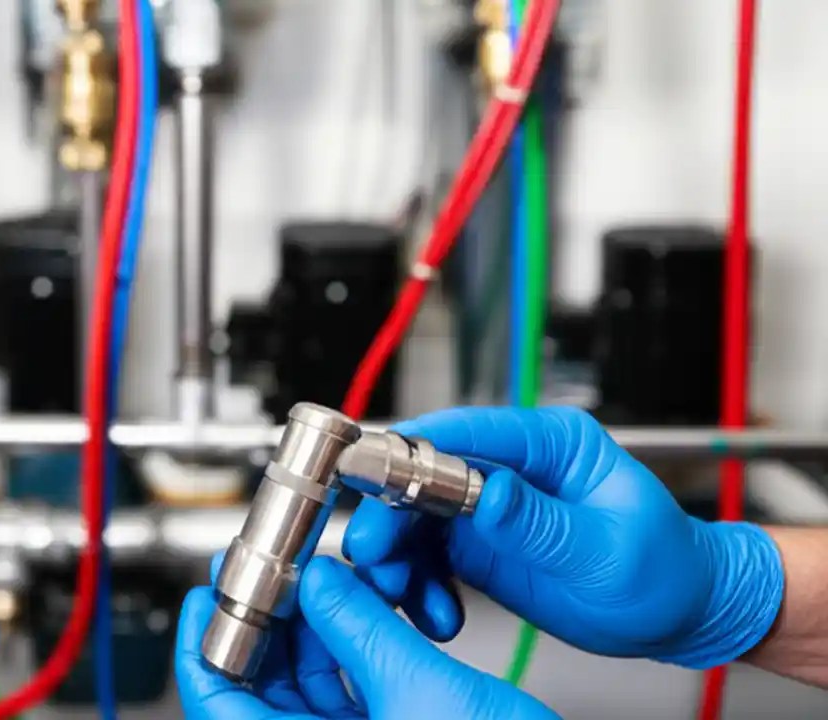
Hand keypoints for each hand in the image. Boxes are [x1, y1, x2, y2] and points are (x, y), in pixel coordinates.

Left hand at [176, 554, 558, 718]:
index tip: (207, 591)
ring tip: (320, 580)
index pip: (218, 702)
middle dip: (268, 623)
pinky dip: (350, 653)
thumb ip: (361, 628)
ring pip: (305, 691)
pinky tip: (359, 611)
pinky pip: (348, 697)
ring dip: (312, 633)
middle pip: (261, 689)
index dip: (204, 642)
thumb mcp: (421, 688)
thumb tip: (320, 581)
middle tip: (272, 568)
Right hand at [343, 406, 784, 667]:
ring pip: (413, 516)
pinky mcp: (479, 541)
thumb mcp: (606, 550)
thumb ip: (541, 522)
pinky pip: (425, 554)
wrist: (680, 613)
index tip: (369, 476)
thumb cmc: (664, 570)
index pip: (465, 430)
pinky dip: (416, 583)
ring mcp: (490, 504)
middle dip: (389, 515)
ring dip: (398, 557)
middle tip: (373, 554)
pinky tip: (434, 610)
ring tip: (403, 596)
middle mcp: (512, 466)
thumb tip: (488, 490)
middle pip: (422, 474)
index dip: (410, 452)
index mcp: (549, 443)